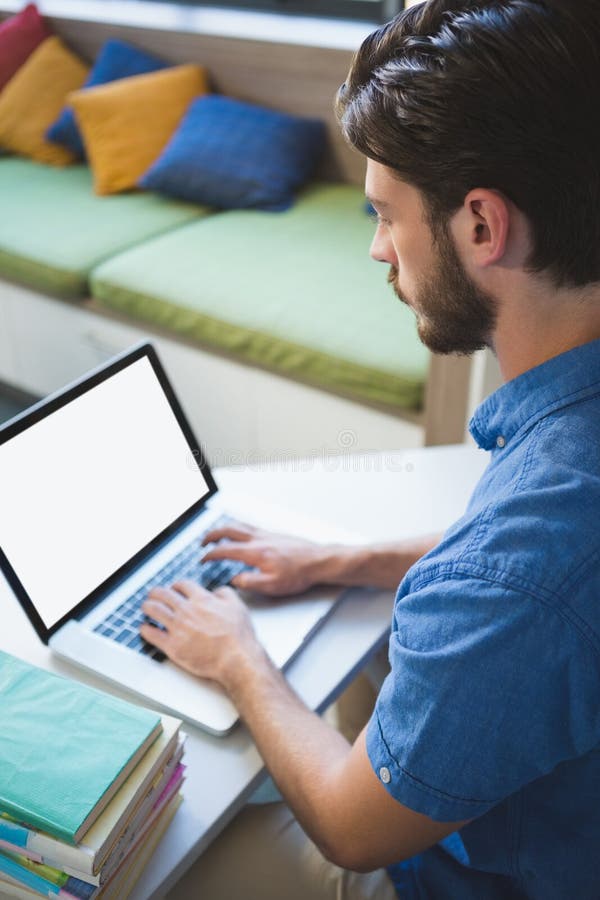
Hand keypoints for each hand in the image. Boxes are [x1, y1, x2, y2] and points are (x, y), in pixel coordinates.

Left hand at [140, 579, 259, 684]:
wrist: (236, 659)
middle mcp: (187, 610)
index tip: (174, 589)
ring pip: (153, 610)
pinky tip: (145, 628)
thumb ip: (225, 593)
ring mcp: (178, 628)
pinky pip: (151, 634)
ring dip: (147, 606)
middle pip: (162, 594)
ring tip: (146, 607)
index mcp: (202, 599)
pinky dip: (145, 629)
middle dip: (156, 593)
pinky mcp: (172, 646)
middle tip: (154, 595)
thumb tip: (215, 591)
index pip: (181, 585)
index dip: (176, 586)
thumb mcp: (237, 605)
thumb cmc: (239, 636)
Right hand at [201, 520, 327, 596]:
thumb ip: (250, 583)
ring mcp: (267, 534)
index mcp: (255, 552)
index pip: (225, 549)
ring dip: (224, 529)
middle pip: (228, 530)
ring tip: (217, 536)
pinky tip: (240, 534)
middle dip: (212, 535)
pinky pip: (250, 527)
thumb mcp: (272, 586)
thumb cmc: (299, 574)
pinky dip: (238, 528)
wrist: (319, 561)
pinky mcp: (274, 534)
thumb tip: (235, 580)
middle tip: (203, 542)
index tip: (202, 559)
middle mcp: (259, 539)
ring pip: (239, 525)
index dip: (210, 554)